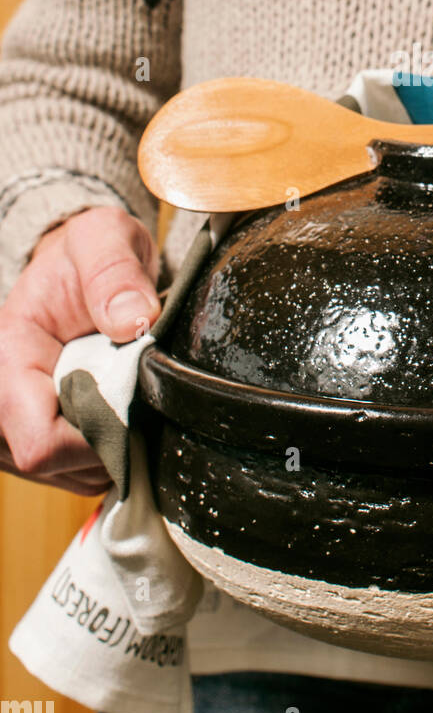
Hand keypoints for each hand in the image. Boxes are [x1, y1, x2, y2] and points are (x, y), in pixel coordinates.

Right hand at [0, 208, 159, 494]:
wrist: (79, 265)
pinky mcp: (35, 440)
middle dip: (111, 438)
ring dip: (111, 445)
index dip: (97, 434)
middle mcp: (1, 399)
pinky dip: (108, 450)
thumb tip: (133, 319)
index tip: (133, 398)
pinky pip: (78, 473)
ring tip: (127, 393)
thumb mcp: (104, 236)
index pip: (40, 441)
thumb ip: (115, 271)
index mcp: (8, 354)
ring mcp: (13, 426)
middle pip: (58, 466)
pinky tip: (119, 409)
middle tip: (138, 390)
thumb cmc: (89, 251)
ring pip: (70, 475)